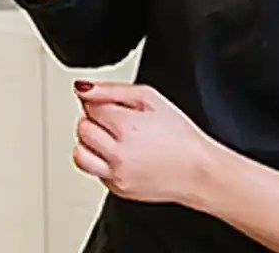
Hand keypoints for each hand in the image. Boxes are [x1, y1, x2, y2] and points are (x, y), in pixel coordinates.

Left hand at [71, 81, 219, 207]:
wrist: (198, 172)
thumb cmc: (180, 135)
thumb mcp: (150, 98)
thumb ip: (111, 90)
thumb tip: (82, 89)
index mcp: (126, 127)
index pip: (89, 107)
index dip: (101, 103)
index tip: (116, 108)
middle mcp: (117, 154)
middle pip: (82, 128)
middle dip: (94, 121)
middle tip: (116, 122)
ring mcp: (116, 175)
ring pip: (79, 154)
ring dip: (90, 144)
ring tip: (110, 140)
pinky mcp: (117, 189)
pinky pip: (95, 172)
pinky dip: (101, 162)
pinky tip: (122, 156)